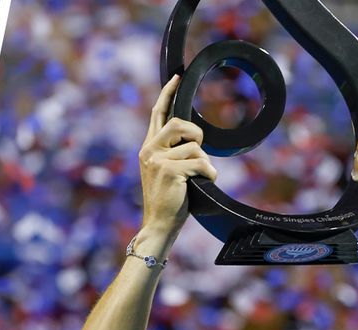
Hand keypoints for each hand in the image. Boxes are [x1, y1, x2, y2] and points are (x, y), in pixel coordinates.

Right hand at [135, 75, 217, 253]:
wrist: (158, 224)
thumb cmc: (167, 200)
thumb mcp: (166, 171)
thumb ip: (173, 153)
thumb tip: (194, 142)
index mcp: (148, 148)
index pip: (158, 113)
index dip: (168, 94)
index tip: (177, 77)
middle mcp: (149, 150)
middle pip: (179, 123)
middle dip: (195, 135)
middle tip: (197, 152)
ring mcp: (157, 160)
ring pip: (194, 147)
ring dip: (203, 162)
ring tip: (197, 177)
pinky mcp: (170, 170)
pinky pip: (201, 163)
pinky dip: (209, 174)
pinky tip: (203, 184)